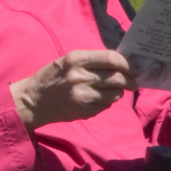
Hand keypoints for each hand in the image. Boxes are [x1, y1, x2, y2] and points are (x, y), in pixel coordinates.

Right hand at [10, 50, 136, 130]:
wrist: (34, 99)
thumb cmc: (52, 76)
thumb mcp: (67, 61)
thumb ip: (90, 61)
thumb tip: (118, 63)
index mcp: (76, 59)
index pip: (110, 59)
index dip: (127, 63)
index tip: (136, 68)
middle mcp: (81, 76)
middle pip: (117, 77)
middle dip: (131, 80)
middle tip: (135, 81)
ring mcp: (84, 95)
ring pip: (115, 93)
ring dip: (120, 91)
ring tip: (118, 89)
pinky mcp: (85, 110)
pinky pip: (106, 105)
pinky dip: (109, 101)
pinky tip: (102, 97)